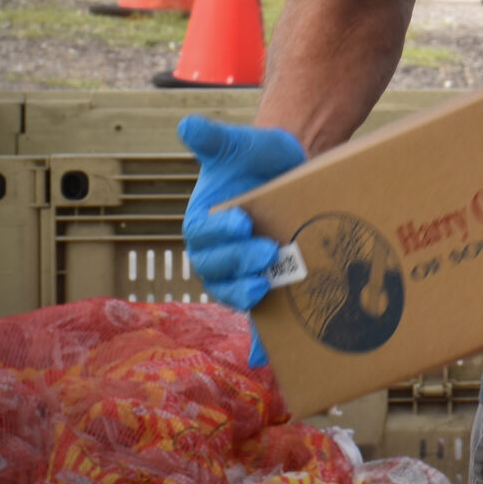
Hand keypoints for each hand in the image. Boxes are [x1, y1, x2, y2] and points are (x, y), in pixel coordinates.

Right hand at [179, 115, 305, 365]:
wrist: (295, 173)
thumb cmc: (262, 159)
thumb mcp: (243, 145)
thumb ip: (216, 139)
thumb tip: (188, 125)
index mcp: (204, 223)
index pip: (204, 233)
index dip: (221, 230)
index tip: (243, 219)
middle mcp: (217, 254)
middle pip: (217, 269)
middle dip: (240, 262)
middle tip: (269, 251)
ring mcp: (241, 273)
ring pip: (234, 293)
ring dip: (248, 296)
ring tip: (267, 288)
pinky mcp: (266, 288)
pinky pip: (258, 320)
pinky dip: (259, 342)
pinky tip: (265, 359)